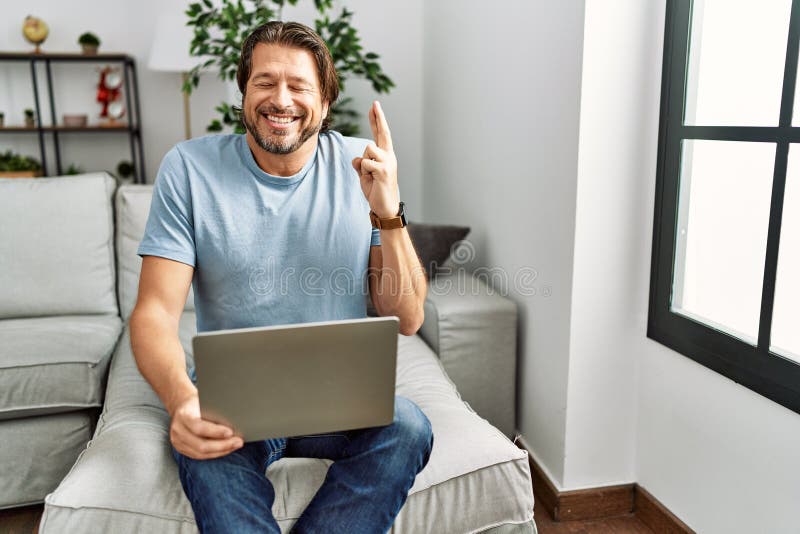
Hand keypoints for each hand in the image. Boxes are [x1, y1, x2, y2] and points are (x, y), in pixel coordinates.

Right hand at [169, 393, 242, 459]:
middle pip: (201, 445)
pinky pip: (199, 456)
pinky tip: (226, 449)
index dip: (216, 432)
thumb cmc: (198, 402)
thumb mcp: (204, 400)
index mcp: (183, 416)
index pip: (199, 427)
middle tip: (238, 442)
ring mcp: (178, 441)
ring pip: (201, 453)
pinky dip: (214, 453)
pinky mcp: (181, 449)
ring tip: (235, 446)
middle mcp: (178, 430)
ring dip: (221, 451)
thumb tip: (234, 419)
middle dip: (222, 445)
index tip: (231, 432)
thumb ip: (215, 409)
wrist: (182, 406)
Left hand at [352, 101, 399, 217]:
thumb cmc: (376, 190)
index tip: (375, 106)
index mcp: (385, 155)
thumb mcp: (366, 175)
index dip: (376, 120)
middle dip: (378, 118)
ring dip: (364, 163)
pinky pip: (366, 162)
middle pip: (382, 133)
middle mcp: (389, 156)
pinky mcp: (384, 170)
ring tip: (370, 176)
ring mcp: (388, 162)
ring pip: (368, 150)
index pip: (380, 134)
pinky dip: (364, 171)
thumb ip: (361, 164)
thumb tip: (357, 159)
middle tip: (375, 103)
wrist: (385, 207)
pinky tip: (371, 180)